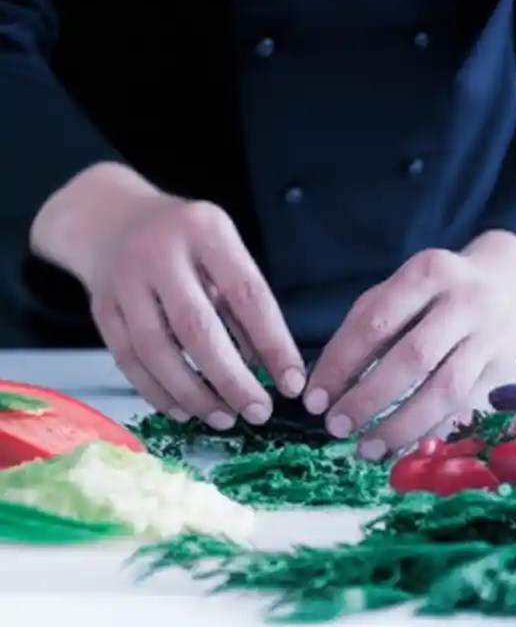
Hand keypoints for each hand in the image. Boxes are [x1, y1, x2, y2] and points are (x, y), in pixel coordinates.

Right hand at [29, 162, 303, 426]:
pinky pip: (128, 359)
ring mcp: (124, 282)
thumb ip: (245, 304)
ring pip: (157, 350)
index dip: (273, 343)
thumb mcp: (223, 251)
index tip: (293, 383)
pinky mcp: (100, 308)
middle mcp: (160, 254)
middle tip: (259, 412)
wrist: (110, 220)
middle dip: (231, 378)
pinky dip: (157, 391)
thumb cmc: (185, 242)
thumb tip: (273, 368)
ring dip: (193, 393)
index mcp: (205, 232)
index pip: (247, 294)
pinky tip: (184, 411)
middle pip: (197, 327)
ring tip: (224, 418)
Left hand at [303, 229, 515, 459]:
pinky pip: (465, 407)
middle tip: (336, 427)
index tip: (314, 400)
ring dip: (401, 425)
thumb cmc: (442, 290)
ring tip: (367, 449)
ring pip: (445, 389)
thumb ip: (369, 323)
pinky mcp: (505, 369)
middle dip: (368, 398)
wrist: (514, 283)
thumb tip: (328, 383)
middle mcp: (465, 302)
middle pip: (413, 358)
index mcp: (429, 273)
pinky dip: (430, 430)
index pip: (375, 323)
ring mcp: (490, 337)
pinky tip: (402, 446)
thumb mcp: (405, 286)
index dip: (340, 365)